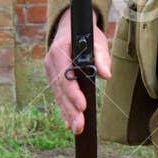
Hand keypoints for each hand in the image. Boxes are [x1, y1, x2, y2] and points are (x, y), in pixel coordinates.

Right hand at [44, 9, 112, 134]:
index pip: (65, 76)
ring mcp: (51, 73)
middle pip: (61, 91)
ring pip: (59, 97)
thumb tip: (106, 74)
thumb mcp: (96, 40)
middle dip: (70, 110)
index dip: (73, 92)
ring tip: (77, 130)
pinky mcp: (55, 80)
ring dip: (67, 114)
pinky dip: (64, 111)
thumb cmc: (85, 33)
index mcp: (59, 52)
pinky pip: (59, 97)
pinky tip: (69, 124)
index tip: (82, 106)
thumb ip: (101, 56)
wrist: (69, 27)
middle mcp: (52, 64)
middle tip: (79, 126)